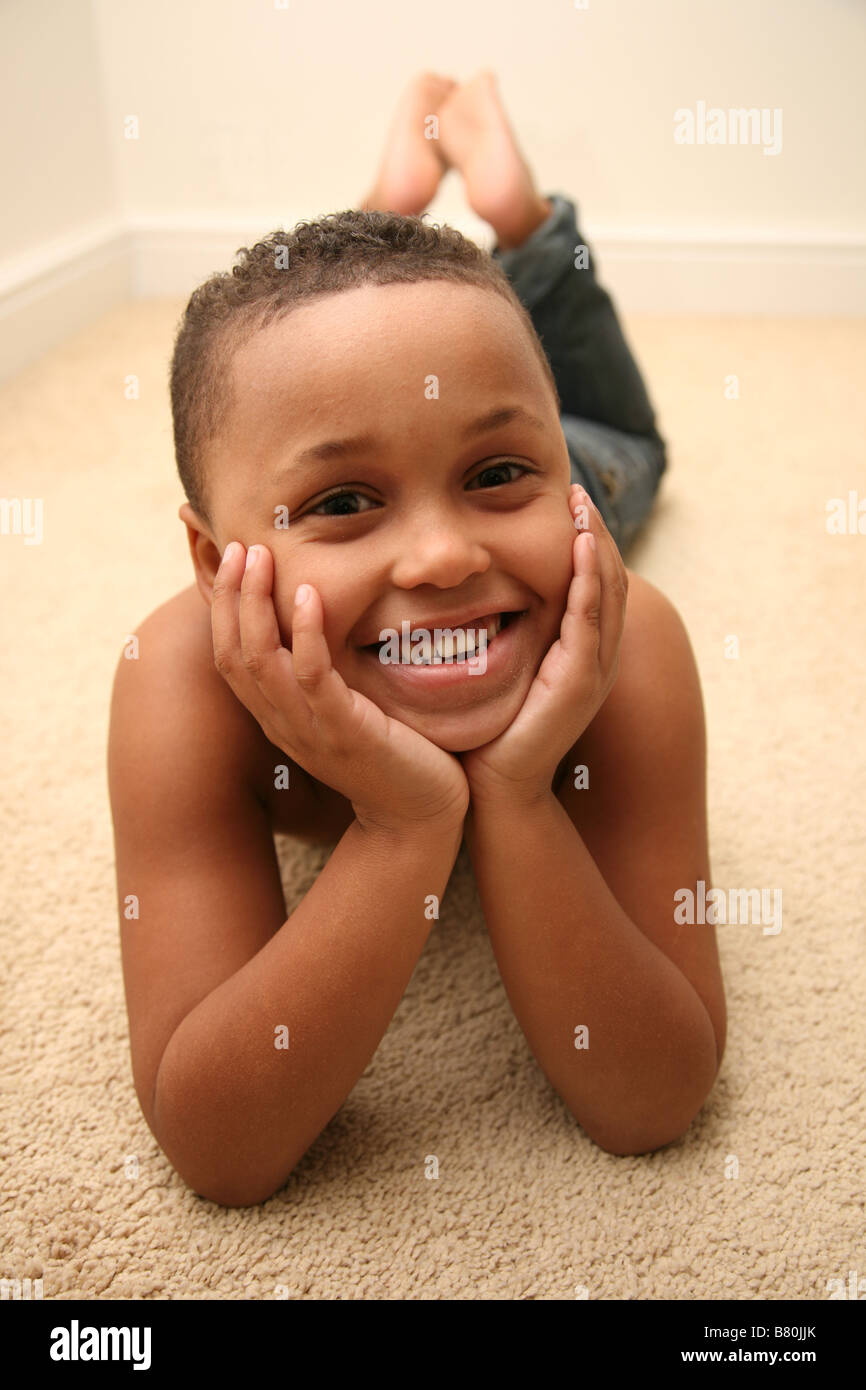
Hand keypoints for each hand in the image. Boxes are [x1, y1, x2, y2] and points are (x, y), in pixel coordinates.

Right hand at [211, 542, 469, 836]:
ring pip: (261, 659)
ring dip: (256, 603)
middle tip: (239, 546)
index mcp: (278, 717)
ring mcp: (310, 730)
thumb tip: (323, 625)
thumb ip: (326, 676)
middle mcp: (283, 724)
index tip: (234, 558)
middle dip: (231, 595)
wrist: (418, 818)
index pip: (230, 656)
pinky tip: (311, 595)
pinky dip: (307, 632)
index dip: (224, 606)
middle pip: (234, 652)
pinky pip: (312, 677)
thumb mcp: (346, 711)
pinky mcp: (345, 732)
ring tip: (261, 556)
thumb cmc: (392, 757)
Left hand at [460, 485, 627, 805]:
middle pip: (608, 579)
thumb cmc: (488, 731)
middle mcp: (594, 657)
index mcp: (578, 651)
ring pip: (606, 594)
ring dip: (597, 546)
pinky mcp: (579, 682)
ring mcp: (592, 670)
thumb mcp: (497, 667)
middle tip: (577, 490)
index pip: (591, 582)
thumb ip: (497, 631)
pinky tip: (580, 548)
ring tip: (582, 506)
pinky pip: (590, 621)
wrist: (495, 790)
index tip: (565, 500)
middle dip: (595, 531)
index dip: (584, 539)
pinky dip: (589, 582)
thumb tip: (471, 593)